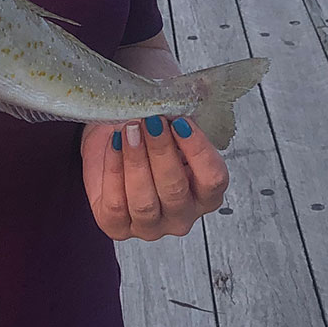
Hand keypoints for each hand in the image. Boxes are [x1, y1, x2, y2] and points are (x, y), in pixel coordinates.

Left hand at [82, 116, 228, 240]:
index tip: (180, 121)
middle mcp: (182, 215)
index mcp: (206, 194)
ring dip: (136, 162)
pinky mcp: (117, 227)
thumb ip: (184, 114)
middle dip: (161, 152)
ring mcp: (151, 226)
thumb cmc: (151, 130)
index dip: (198, 150)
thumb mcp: (173, 119)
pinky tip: (114, 146)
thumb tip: (186, 99)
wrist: (118, 132)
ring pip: (144, 203)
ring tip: (130, 130)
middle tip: (151, 121)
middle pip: (175, 190)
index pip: (213, 179)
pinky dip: (113, 173)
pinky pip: (115, 206)